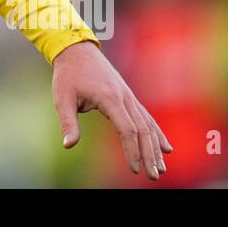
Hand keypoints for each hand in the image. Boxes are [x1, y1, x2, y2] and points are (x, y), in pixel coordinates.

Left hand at [52, 40, 172, 180]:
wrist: (76, 50)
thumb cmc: (68, 75)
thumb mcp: (62, 98)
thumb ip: (67, 122)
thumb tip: (68, 145)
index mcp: (109, 98)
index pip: (127, 129)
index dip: (132, 150)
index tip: (134, 169)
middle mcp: (124, 97)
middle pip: (142, 130)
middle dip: (149, 154)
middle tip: (153, 176)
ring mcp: (129, 96)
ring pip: (148, 124)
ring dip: (156, 147)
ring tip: (161, 168)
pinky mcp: (128, 97)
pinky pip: (146, 117)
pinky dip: (157, 133)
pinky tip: (165, 148)